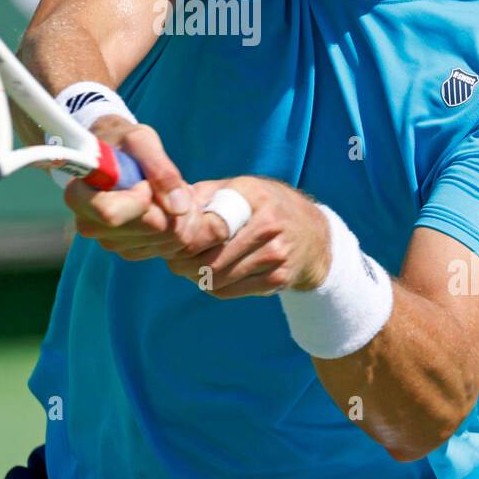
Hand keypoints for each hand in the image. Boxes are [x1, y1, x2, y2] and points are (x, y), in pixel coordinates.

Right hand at [62, 118, 215, 261]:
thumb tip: (179, 207)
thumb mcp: (140, 141)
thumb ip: (159, 169)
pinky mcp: (130, 251)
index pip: (112, 214)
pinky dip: (181, 225)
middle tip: (175, 182)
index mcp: (79, 196)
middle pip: (150, 228)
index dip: (141, 198)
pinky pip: (170, 246)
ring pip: (166, 239)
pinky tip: (172, 206)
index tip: (145, 181)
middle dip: (172, 203)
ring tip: (172, 190)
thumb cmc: (122, 141)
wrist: (115, 152)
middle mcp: (90, 225)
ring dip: (181, 214)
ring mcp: (110, 242)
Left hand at [166, 177, 332, 298]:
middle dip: (184, 264)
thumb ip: (205, 193)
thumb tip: (165, 201)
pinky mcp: (279, 279)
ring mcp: (276, 255)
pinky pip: (231, 291)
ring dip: (196, 278)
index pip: (209, 227)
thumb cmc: (265, 205)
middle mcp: (269, 226)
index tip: (170, 242)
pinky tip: (209, 277)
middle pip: (211, 259)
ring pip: (218, 279)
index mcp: (254, 197)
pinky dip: (213, 287)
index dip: (184, 240)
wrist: (313, 233)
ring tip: (187, 268)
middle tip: (172, 261)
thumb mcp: (241, 187)